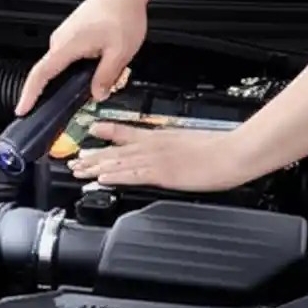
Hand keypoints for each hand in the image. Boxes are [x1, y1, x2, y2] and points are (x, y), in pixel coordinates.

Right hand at [15, 0, 148, 114]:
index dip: (29, 95)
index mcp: (66, 46)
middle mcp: (60, 40)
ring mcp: (65, 34)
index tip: (22, 109)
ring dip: (81, 73)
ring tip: (107, 70)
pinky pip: (71, 54)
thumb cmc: (122, 14)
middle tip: (86, 96)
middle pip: (52, 72)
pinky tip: (103, 61)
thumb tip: (97, 94)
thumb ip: (106, 77)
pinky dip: (82, 63)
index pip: (40, 75)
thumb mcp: (120, 53)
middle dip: (66, 88)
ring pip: (65, 64)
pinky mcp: (73, 31)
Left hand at [69, 122, 258, 191]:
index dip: (108, 131)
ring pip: (118, 162)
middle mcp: (153, 146)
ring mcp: (156, 159)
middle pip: (116, 151)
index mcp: (161, 137)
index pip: (128, 132)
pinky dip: (115, 176)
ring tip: (78, 171)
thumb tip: (171, 152)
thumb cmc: (220, 148)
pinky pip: (132, 175)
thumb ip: (176, 145)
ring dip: (96, 167)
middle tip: (73, 161)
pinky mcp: (162, 173)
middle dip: (93, 156)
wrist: (234, 152)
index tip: (92, 129)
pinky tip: (102, 178)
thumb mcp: (192, 141)